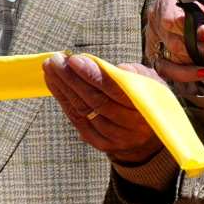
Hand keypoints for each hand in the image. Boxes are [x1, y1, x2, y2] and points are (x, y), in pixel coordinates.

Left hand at [43, 52, 163, 163]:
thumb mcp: (150, 81)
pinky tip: (56, 86)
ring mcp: (116, 138)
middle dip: (71, 79)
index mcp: (146, 108)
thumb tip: (116, 68)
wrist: (152, 132)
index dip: (92, 74)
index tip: (74, 59)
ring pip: (83, 111)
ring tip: (51, 69)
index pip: (114, 90)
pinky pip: (78, 122)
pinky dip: (65, 102)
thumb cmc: (147, 99)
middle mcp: (132, 127)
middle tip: (56, 61)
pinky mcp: (103, 144)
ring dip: (63, 89)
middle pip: (94, 101)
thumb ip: (135, 74)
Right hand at [144, 0, 203, 84]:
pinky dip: (188, 74)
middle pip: (176, 42)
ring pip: (174, 58)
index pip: (173, 19)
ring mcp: (155, 41)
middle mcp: (156, 21)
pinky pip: (168, 71)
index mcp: (167, 0)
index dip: (192, 29)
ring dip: (202, 62)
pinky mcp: (158, 58)